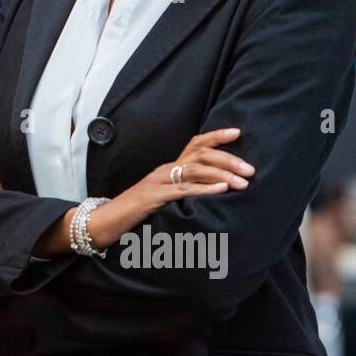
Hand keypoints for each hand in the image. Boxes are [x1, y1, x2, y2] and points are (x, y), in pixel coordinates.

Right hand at [120, 127, 253, 225]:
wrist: (104, 223)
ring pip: (194, 170)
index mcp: (167, 169)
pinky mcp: (153, 198)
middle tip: (251, 170)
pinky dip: (204, 188)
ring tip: (242, 182)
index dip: (216, 136)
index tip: (238, 132)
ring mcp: (157, 182)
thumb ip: (182, 194)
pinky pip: (183, 190)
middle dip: (229, 160)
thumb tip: (211, 196)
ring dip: (222, 174)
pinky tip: (221, 189)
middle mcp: (164, 170)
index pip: (195, 144)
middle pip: (200, 154)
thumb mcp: (163, 200)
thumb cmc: (134, 215)